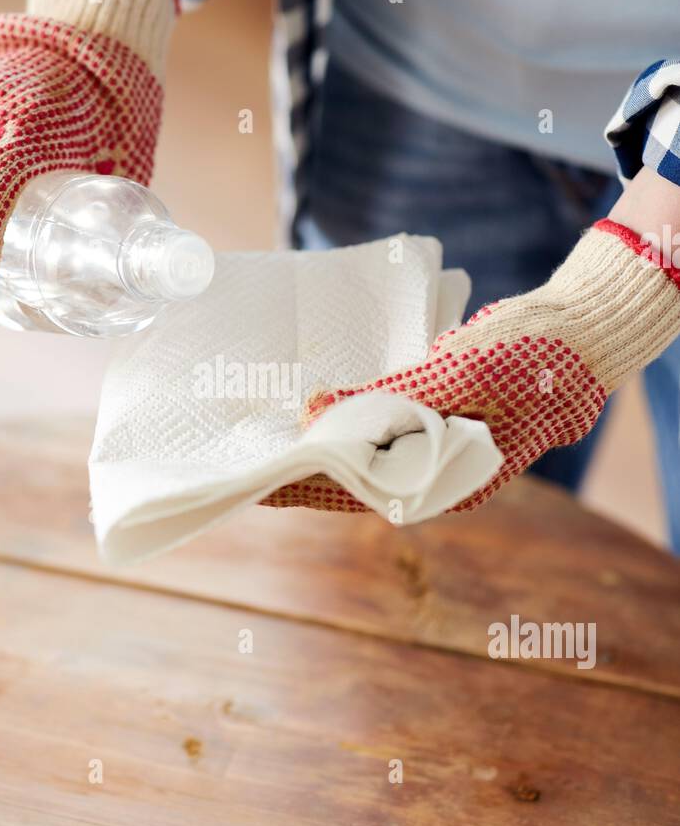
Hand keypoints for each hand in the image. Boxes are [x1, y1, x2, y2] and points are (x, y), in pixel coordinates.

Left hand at [265, 220, 679, 512]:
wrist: (577, 331)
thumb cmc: (524, 359)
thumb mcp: (451, 378)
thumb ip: (383, 399)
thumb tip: (314, 414)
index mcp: (448, 481)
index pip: (358, 494)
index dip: (305, 488)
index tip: (258, 482)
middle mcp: (438, 471)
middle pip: (355, 478)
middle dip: (304, 469)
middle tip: (249, 457)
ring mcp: (438, 444)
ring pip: (365, 453)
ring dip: (321, 443)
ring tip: (270, 433)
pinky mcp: (436, 414)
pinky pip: (381, 424)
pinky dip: (347, 417)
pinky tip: (315, 407)